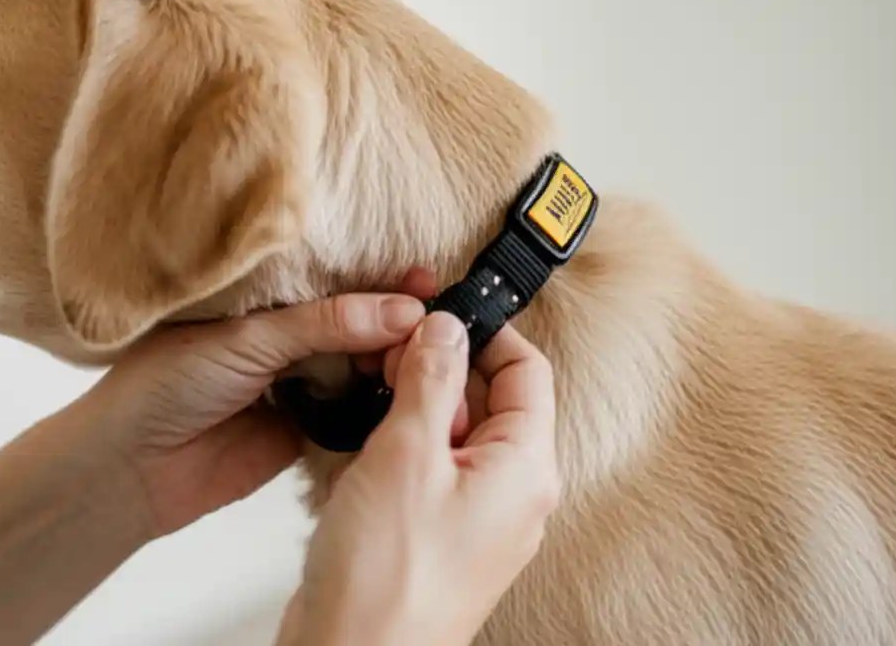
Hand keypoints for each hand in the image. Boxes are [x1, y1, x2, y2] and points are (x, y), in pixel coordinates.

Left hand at [74, 284, 428, 539]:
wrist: (129, 468)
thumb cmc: (163, 385)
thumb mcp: (247, 339)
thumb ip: (322, 325)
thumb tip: (400, 310)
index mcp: (266, 304)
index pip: (337, 287)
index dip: (382, 285)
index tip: (429, 280)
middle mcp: (286, 343)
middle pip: (357, 329)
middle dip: (398, 327)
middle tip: (443, 326)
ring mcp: (298, 389)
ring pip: (360, 371)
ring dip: (393, 365)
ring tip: (434, 358)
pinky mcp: (305, 434)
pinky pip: (354, 416)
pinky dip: (380, 408)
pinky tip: (409, 397)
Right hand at [277, 313, 561, 645]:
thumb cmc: (388, 580)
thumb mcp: (407, 454)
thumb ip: (429, 381)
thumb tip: (445, 329)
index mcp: (526, 469)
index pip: (528, 371)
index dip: (486, 334)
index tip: (439, 316)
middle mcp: (512, 495)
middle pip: (492, 401)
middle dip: (441, 371)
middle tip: (391, 359)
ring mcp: (478, 519)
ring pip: (457, 436)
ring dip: (416, 409)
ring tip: (373, 405)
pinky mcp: (441, 537)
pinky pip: (434, 472)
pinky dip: (404, 449)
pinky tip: (367, 450)